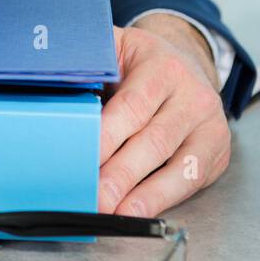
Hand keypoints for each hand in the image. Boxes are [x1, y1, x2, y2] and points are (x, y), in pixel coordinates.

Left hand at [98, 15, 231, 216]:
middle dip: (121, 174)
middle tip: (95, 196)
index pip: (133, 106)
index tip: (83, 158)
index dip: (108, 136)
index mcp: (163, 68)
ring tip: (117, 213)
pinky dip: (163, 200)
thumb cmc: (140, 63)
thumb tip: (43, 78)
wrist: (188, 61)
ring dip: (145, 195)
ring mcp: (210, 125)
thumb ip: (88, 61)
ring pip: (179, 166)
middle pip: (154, 141)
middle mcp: (193, 96)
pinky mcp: (216, 151)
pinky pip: (191, 179)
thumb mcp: (116, 47)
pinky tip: (139, 213)